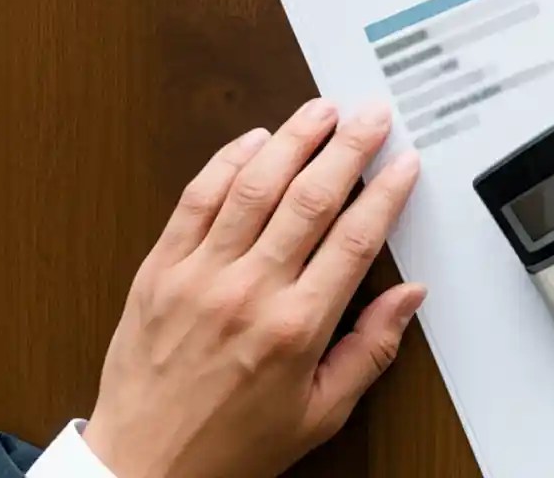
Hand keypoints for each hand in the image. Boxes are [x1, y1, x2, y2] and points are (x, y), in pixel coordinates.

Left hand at [84, 99, 423, 477]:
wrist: (144, 468)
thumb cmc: (233, 445)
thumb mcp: (322, 412)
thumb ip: (372, 349)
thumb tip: (409, 297)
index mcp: (296, 328)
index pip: (356, 238)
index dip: (386, 192)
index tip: (404, 164)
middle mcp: (249, 292)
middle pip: (310, 198)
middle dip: (348, 148)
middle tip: (371, 116)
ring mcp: (199, 275)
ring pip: (254, 187)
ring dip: (292, 140)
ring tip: (320, 111)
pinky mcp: (160, 270)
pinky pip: (196, 201)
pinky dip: (226, 164)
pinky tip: (253, 142)